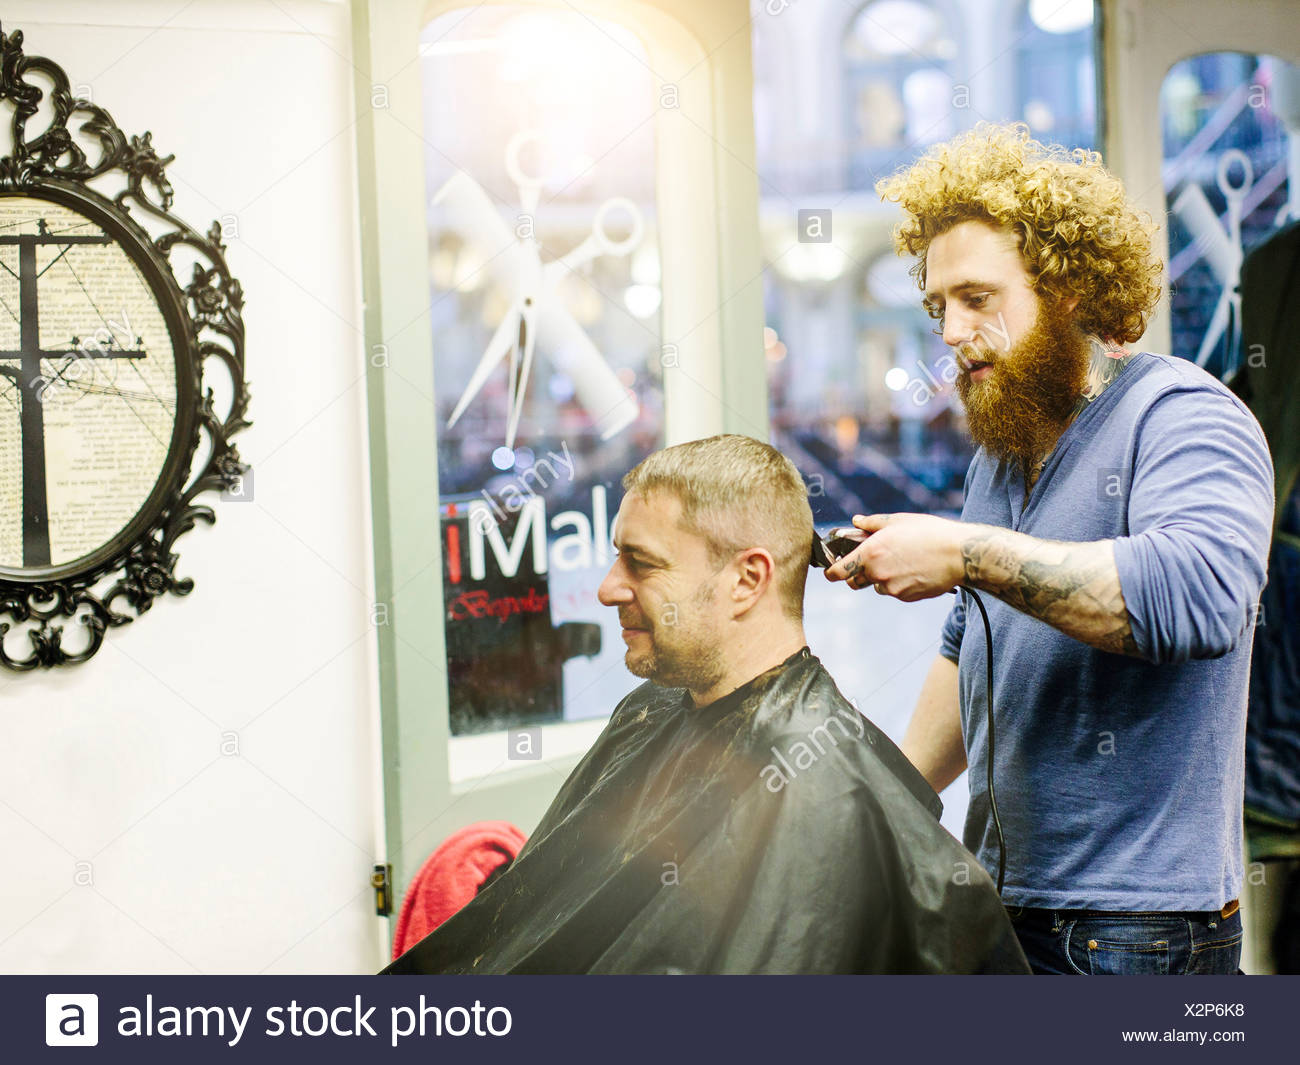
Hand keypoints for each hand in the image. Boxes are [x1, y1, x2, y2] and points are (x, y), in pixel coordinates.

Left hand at [823, 513, 965, 600]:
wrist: (958, 554)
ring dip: (881, 578)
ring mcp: (891, 588)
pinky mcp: (906, 596)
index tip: (831, 571)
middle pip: (854, 582)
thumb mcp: (897, 521)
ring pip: (877, 586)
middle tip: (870, 561)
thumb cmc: (928, 532)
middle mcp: (877, 573)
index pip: (838, 572)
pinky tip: (914, 570)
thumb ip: (871, 524)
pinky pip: (895, 591)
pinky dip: (899, 583)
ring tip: (901, 561)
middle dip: (857, 574)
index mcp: (869, 553)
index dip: (831, 572)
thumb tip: (855, 522)